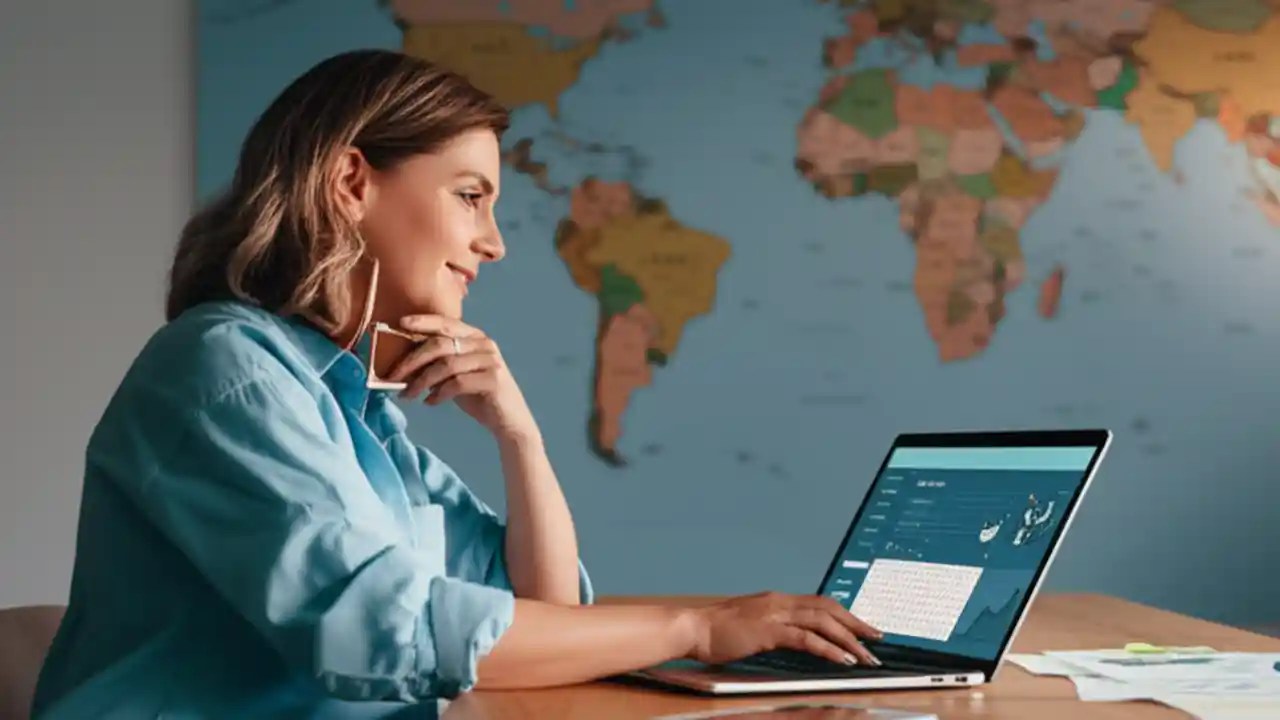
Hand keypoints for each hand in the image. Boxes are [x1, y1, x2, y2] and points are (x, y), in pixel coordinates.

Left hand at [387, 315, 537, 439]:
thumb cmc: (478, 395)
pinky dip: (439, 394)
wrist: (509, 421)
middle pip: (440, 344)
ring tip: (407, 395)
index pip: (446, 322)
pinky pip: (457, 383)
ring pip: (446, 365)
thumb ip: (437, 365)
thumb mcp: (455, 375)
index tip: (400, 322)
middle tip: (393, 376)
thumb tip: (403, 365)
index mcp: (475, 336)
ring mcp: (490, 361)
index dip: (423, 321)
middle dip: (412, 360)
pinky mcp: (493, 380)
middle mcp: (484, 344)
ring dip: (421, 381)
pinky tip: (430, 402)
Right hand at [688, 592, 881, 666]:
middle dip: (856, 624)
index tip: (863, 628)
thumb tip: (793, 636)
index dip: (844, 614)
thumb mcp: (750, 624)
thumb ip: (773, 626)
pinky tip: (842, 660)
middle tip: (878, 638)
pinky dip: (828, 648)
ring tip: (866, 655)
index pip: (820, 602)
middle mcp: (780, 602)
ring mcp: (774, 614)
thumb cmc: (716, 631)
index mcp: (777, 600)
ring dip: (848, 639)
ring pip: (823, 622)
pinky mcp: (768, 631)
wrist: (692, 628)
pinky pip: (806, 639)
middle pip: (828, 608)